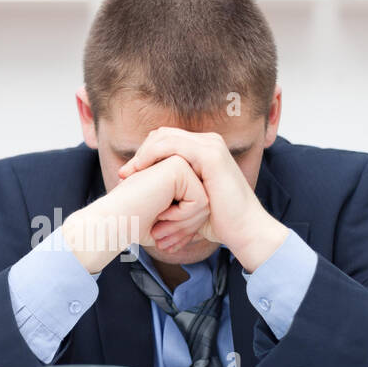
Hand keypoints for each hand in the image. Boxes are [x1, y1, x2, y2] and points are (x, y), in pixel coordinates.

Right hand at [61, 154, 208, 273]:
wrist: (113, 223)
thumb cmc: (135, 226)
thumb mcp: (169, 223)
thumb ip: (188, 216)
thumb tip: (208, 223)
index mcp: (176, 175)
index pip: (200, 207)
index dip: (186, 228)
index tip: (163, 237)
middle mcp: (178, 164)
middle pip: (206, 204)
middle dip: (187, 227)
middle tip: (162, 236)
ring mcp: (178, 161)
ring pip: (206, 203)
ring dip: (184, 223)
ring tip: (160, 225)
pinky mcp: (178, 166)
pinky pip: (200, 200)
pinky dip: (182, 215)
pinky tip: (161, 211)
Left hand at [118, 127, 287, 271]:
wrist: (244, 231)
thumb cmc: (218, 221)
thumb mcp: (189, 201)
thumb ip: (173, 189)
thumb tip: (147, 193)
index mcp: (203, 150)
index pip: (164, 140)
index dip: (143, 155)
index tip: (126, 176)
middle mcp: (208, 142)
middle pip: (161, 135)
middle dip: (140, 153)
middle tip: (123, 175)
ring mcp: (210, 145)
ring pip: (164, 138)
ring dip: (142, 155)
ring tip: (127, 175)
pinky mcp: (210, 154)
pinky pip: (172, 146)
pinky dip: (152, 156)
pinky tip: (141, 171)